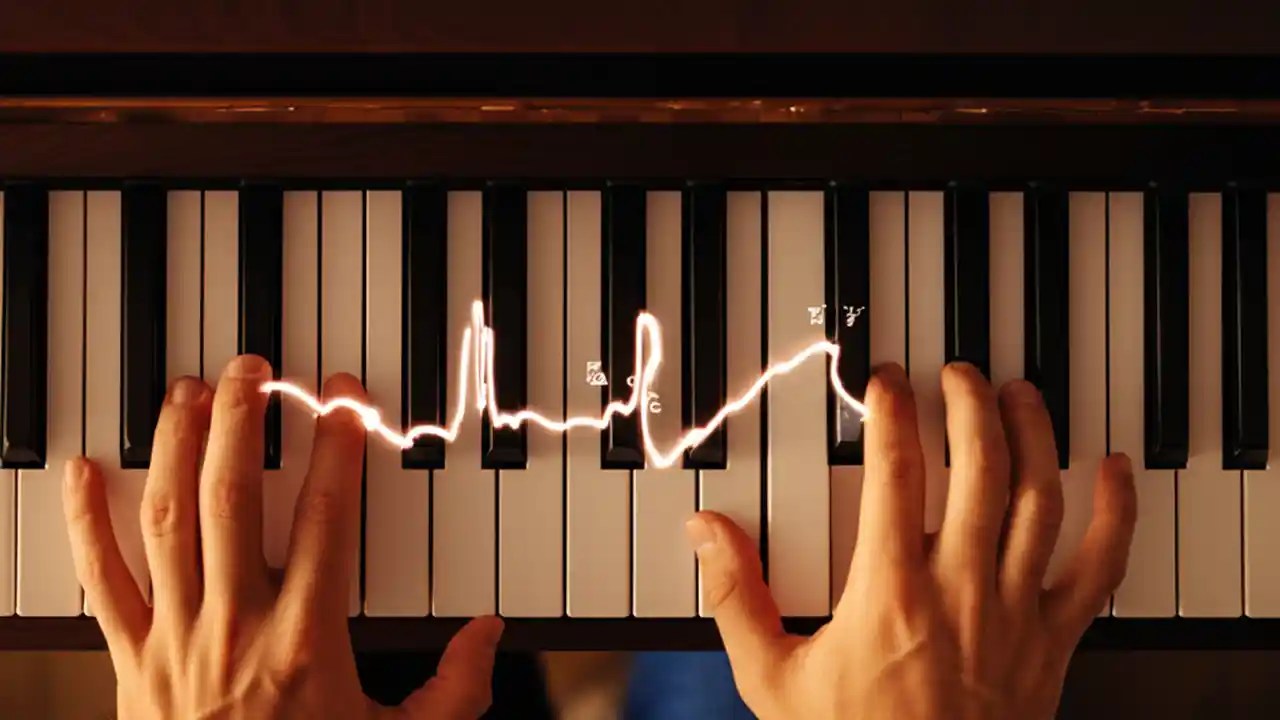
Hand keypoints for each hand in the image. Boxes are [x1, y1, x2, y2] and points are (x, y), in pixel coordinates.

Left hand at [63, 354, 501, 719]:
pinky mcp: (131, 661)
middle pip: (232, 500)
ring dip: (176, 449)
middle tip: (252, 370)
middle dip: (241, 424)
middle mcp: (237, 627)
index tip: (340, 401)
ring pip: (167, 523)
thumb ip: (454, 690)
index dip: (334, 449)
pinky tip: (85, 472)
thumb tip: (490, 633)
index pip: (324, 519)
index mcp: (307, 641)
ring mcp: (176, 639)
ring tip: (188, 393)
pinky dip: (87, 524)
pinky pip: (103, 582)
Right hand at [689, 362, 1136, 719]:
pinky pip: (1101, 566)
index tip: (887, 383)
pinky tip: (1113, 471)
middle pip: (979, 467)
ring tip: (1018, 396)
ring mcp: (1016, 611)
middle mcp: (961, 589)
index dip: (892, 412)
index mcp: (890, 591)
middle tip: (956, 374)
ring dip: (1034, 436)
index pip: (896, 472)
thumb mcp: (771, 679)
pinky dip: (1115, 512)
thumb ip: (737, 598)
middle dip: (969, 404)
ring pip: (1038, 499)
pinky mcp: (1055, 640)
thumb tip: (706, 533)